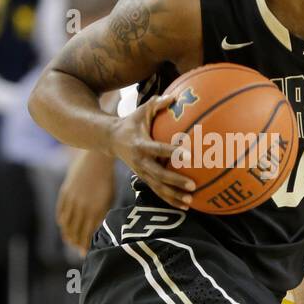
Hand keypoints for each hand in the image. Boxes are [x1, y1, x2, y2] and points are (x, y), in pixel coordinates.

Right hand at [56, 149, 116, 253]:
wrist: (96, 160)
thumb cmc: (107, 180)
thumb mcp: (108, 199)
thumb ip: (101, 215)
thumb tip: (95, 230)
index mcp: (96, 211)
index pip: (88, 234)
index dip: (85, 245)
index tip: (85, 253)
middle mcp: (83, 208)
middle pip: (76, 232)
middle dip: (76, 243)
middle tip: (77, 251)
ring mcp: (72, 200)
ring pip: (67, 224)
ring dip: (68, 235)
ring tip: (70, 241)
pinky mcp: (65, 193)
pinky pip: (60, 211)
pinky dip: (61, 221)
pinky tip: (63, 226)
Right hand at [108, 93, 194, 209]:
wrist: (111, 139)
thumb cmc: (131, 122)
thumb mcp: (141, 110)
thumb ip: (157, 104)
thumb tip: (175, 97)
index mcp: (140, 145)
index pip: (158, 150)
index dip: (172, 153)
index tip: (188, 155)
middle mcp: (140, 162)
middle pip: (159, 175)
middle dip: (175, 181)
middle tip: (192, 184)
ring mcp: (141, 173)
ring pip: (158, 188)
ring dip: (174, 195)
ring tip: (190, 200)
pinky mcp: (144, 179)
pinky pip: (158, 192)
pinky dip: (171, 200)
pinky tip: (185, 206)